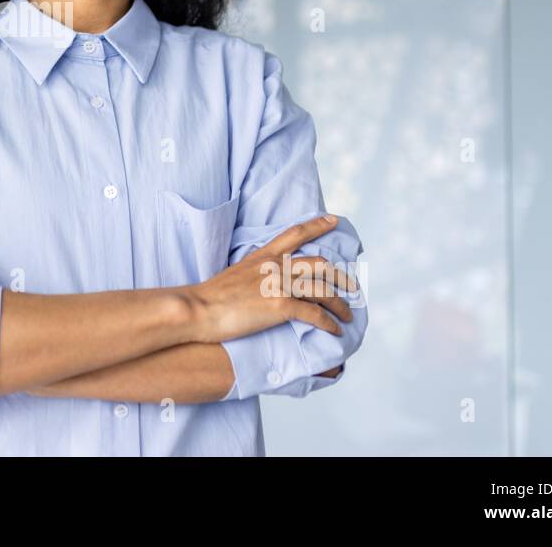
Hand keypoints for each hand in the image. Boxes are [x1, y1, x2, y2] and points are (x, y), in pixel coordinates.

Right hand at [187, 214, 357, 342]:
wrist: (198, 309)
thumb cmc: (210, 297)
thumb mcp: (235, 274)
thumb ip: (254, 274)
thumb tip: (262, 284)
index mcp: (262, 256)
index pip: (294, 234)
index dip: (316, 225)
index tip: (333, 220)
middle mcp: (275, 267)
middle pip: (319, 263)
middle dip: (341, 275)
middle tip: (352, 286)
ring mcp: (278, 285)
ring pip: (322, 290)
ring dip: (340, 304)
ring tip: (347, 315)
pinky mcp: (280, 306)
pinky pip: (315, 314)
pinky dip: (329, 323)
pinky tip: (335, 330)